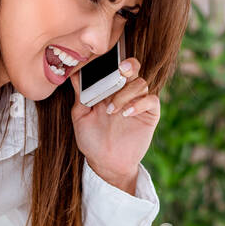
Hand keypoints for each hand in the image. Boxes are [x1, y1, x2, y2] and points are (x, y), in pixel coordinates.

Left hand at [70, 58, 160, 191]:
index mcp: (108, 90)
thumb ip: (80, 95)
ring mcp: (138, 103)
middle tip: (120, 71)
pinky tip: (127, 113)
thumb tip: (73, 73)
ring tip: (113, 110)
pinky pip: (151, 100)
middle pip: (133, 68)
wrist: (105, 163)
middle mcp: (124, 93)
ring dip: (126, 94)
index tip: (105, 63)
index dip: (113, 62)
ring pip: (141, 83)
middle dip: (128, 66)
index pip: (114, 68)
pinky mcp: (149, 114)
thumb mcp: (81, 116)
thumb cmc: (92, 140)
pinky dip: (139, 103)